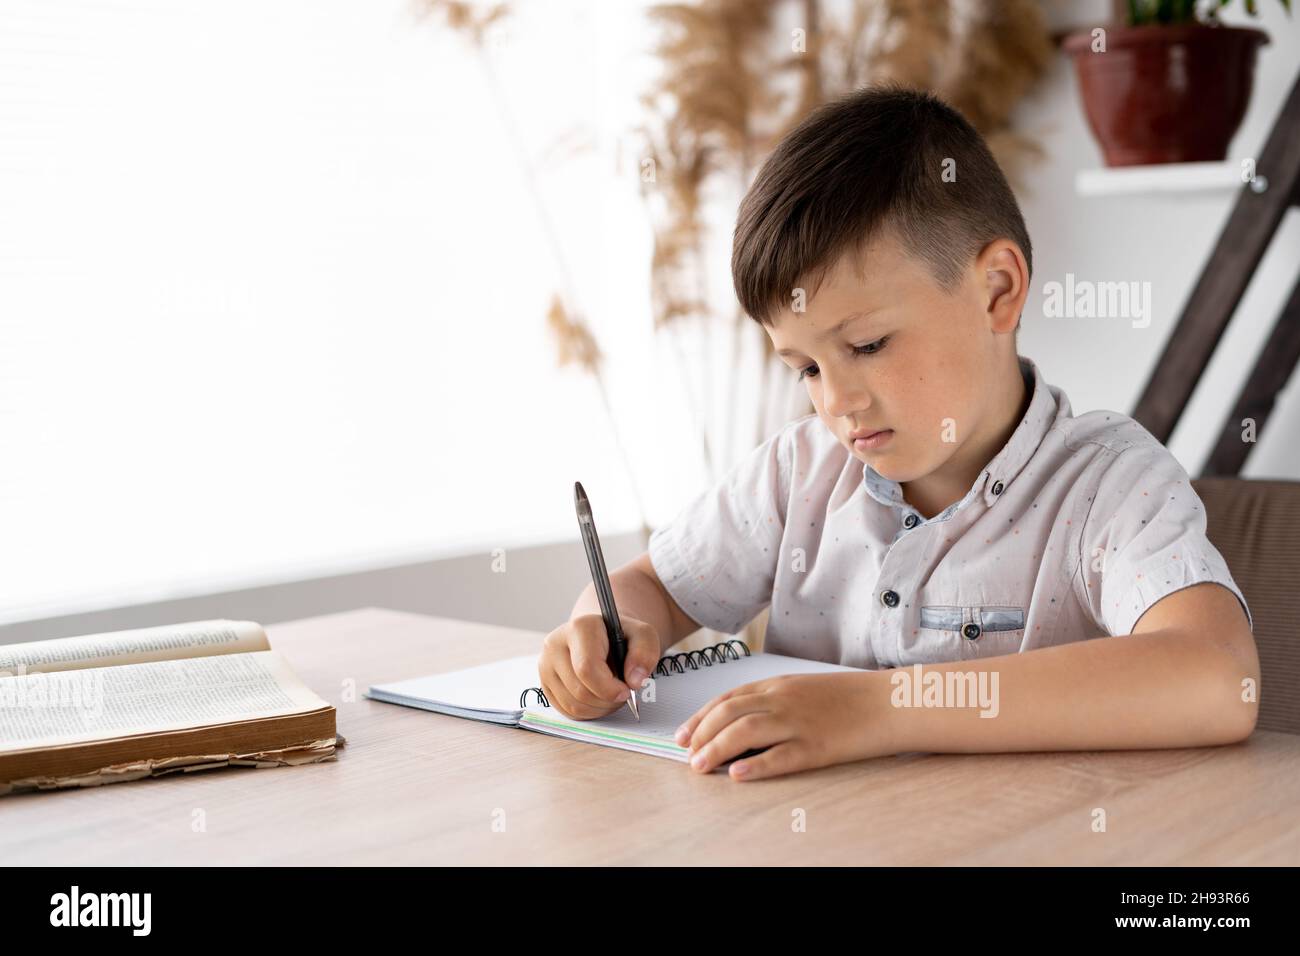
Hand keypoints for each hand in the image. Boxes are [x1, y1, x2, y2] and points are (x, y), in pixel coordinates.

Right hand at [538, 613, 661, 719]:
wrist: (602, 636)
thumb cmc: (622, 636)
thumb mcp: (643, 635)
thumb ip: (645, 653)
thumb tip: (634, 681)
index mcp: (579, 628)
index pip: (587, 668)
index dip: (609, 688)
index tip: (626, 691)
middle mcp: (555, 644)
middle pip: (580, 690)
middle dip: (607, 701)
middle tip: (623, 694)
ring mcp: (546, 664)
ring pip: (572, 704)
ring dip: (599, 709)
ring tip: (612, 695)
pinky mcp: (545, 682)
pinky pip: (565, 710)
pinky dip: (587, 712)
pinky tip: (599, 698)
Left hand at [673, 671, 892, 780]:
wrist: (889, 701)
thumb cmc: (848, 697)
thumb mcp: (804, 689)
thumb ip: (773, 700)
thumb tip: (739, 724)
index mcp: (778, 685)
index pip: (727, 699)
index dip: (700, 717)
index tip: (682, 735)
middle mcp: (783, 699)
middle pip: (729, 713)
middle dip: (701, 734)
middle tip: (686, 755)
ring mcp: (800, 722)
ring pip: (746, 731)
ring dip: (716, 748)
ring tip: (700, 766)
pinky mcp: (818, 746)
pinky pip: (781, 756)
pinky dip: (755, 765)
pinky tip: (737, 774)